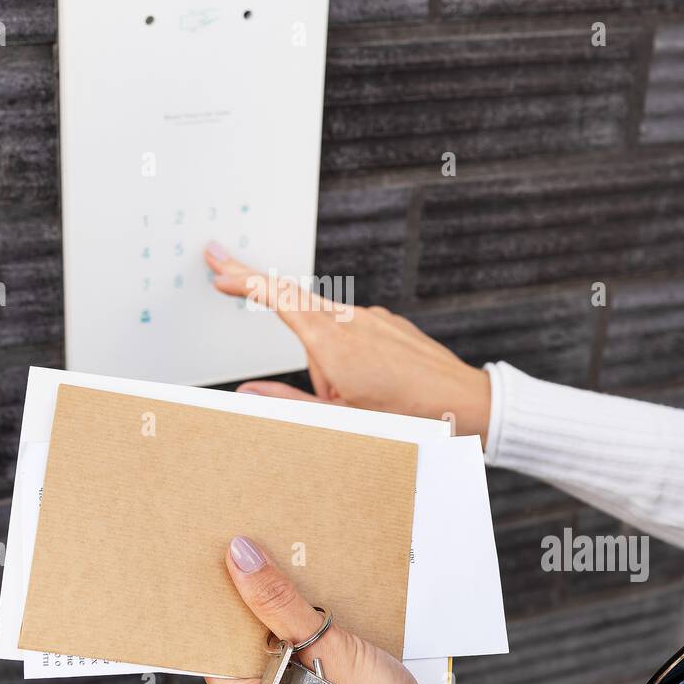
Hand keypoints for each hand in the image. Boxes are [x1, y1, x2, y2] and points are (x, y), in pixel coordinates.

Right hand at [203, 243, 490, 442]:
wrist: (466, 406)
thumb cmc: (407, 417)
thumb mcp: (338, 419)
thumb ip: (287, 403)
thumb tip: (247, 392)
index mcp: (331, 343)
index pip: (277, 299)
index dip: (243, 280)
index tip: (217, 269)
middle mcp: (351, 321)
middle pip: (293, 297)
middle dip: (257, 284)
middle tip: (221, 264)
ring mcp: (373, 319)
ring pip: (325, 322)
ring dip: (318, 347)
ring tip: (350, 395)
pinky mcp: (389, 324)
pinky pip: (352, 329)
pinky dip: (343, 347)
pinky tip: (366, 380)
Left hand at [206, 536, 479, 683]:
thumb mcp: (324, 652)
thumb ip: (278, 603)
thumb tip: (240, 558)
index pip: (215, 642)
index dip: (220, 597)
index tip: (222, 551)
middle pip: (250, 638)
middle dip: (260, 595)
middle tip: (263, 541)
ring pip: (286, 641)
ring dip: (296, 606)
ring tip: (299, 557)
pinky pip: (314, 652)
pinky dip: (322, 625)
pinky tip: (333, 593)